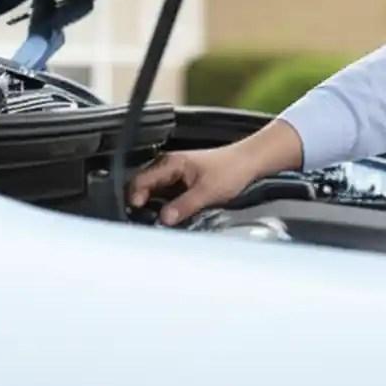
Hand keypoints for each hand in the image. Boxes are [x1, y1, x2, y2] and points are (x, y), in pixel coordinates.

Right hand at [127, 118, 306, 224]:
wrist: (250, 163)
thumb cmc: (232, 169)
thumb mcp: (207, 191)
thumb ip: (184, 205)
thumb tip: (164, 219)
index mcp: (171, 163)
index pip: (141, 180)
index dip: (135, 197)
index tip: (137, 212)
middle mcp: (169, 166)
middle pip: (144, 187)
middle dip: (142, 204)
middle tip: (145, 222)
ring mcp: (175, 174)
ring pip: (155, 193)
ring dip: (154, 206)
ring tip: (159, 220)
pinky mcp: (183, 183)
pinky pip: (166, 195)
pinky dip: (165, 206)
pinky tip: (172, 215)